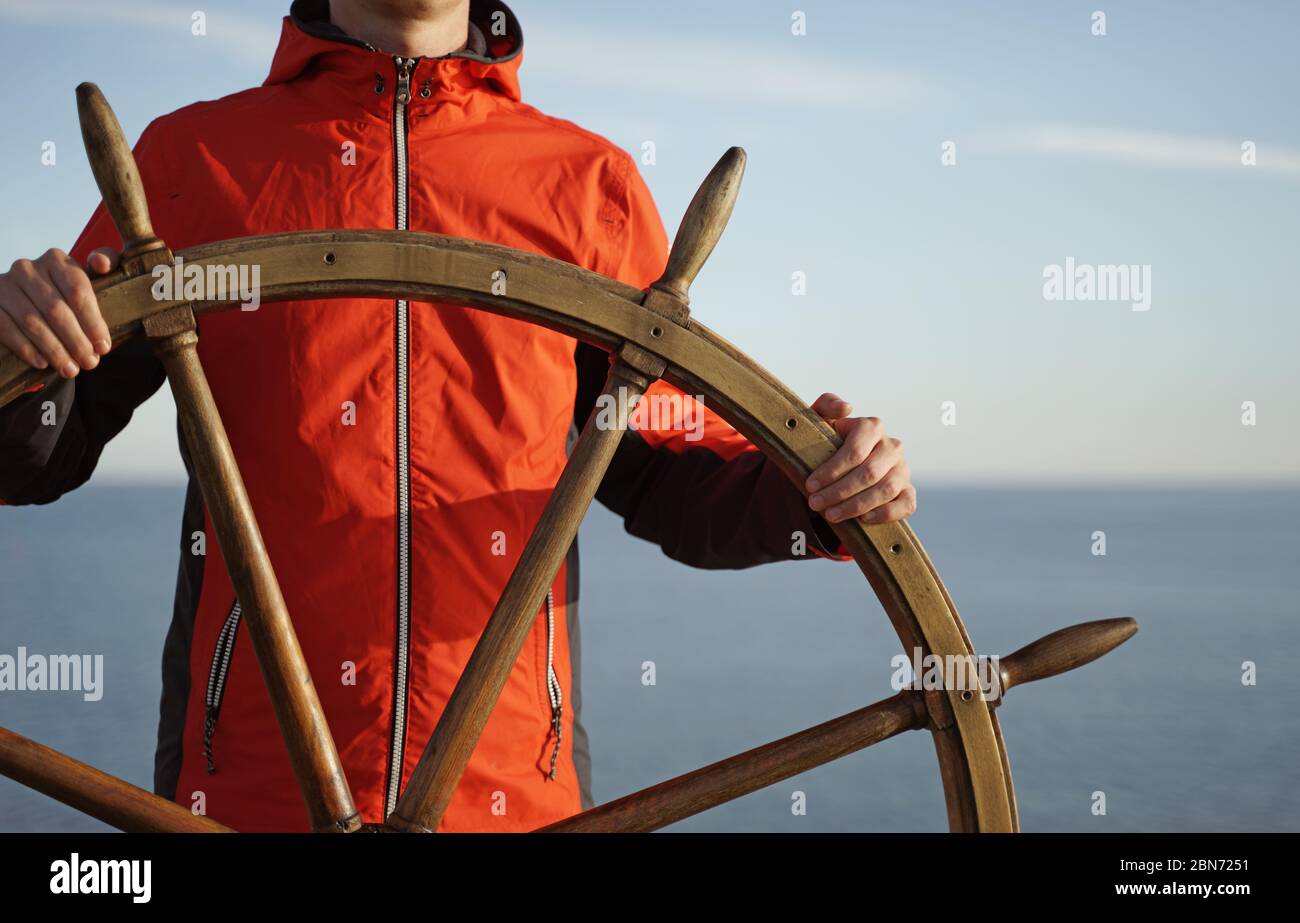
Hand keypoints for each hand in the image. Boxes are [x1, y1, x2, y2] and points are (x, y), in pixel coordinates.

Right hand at [0, 247, 119, 377]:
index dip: (93, 322)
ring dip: (54, 350)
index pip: (77, 291)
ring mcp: (5, 284)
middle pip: (56, 309)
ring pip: (32, 322)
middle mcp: (27, 268)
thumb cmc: (64, 296)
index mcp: (56, 259)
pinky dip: (26, 348)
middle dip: (76, 341)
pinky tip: (42, 363)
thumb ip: (103, 268)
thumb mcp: (84, 282)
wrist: (24, 302)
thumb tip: (102, 262)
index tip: (103, 347)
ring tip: (70, 369)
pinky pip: (7, 328)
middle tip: (89, 363)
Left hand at [804, 393, 915, 524]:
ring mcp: (903, 469)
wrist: (840, 464)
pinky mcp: (908, 491)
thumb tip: (846, 408)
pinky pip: (905, 504)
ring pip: (885, 490)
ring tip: (830, 515)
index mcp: (872, 427)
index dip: (832, 470)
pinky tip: (863, 520)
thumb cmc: (826, 440)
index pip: (855, 450)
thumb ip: (826, 404)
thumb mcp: (819, 420)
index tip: (810, 484)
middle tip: (815, 503)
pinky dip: (885, 513)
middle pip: (869, 473)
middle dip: (839, 491)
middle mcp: (892, 446)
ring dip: (856, 506)